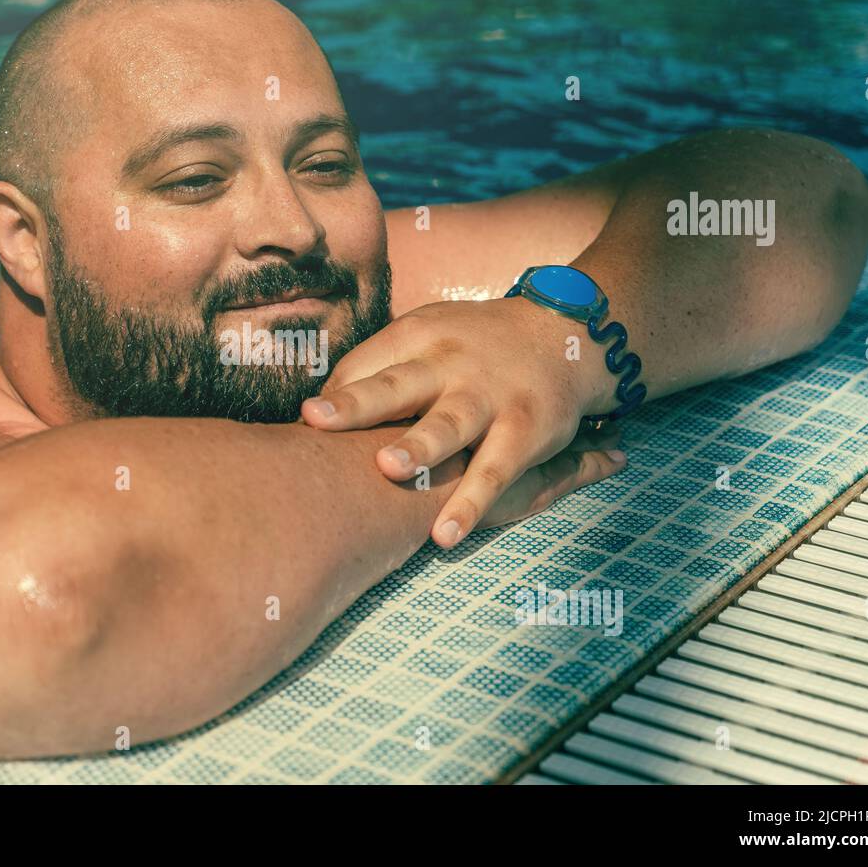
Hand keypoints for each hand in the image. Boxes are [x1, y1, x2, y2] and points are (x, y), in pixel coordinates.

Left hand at [301, 297, 620, 547]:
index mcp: (417, 337)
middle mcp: (449, 363)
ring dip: (421, 446)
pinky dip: (471, 503)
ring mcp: (489, 396)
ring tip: (388, 469)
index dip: (334, 397)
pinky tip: (444, 534)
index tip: (304, 426)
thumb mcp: (425, 336)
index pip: (363, 366)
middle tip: (318, 420)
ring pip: (450, 423)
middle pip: (398, 384)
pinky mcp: (524, 430)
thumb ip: (376, 369)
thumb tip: (311, 417)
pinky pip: (494, 471)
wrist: (563, 333)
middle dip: (359, 403)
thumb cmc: (469, 346)